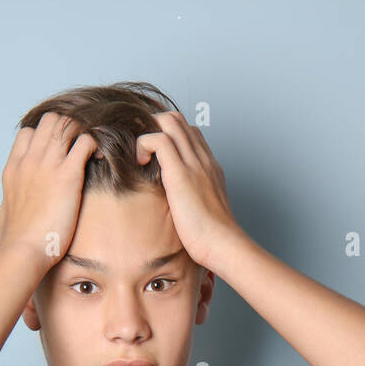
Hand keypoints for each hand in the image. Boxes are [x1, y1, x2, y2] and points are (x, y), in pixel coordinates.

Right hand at [0, 113, 99, 270]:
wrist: (23, 250)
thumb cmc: (12, 243)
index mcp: (14, 168)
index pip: (29, 133)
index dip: (46, 136)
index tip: (59, 152)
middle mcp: (29, 160)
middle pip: (50, 121)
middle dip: (68, 128)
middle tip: (80, 147)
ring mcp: (47, 164)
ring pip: (68, 124)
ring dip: (83, 133)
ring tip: (92, 151)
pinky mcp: (68, 175)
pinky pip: (85, 142)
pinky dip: (95, 145)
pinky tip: (99, 159)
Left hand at [135, 111, 241, 268]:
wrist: (223, 245)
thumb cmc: (212, 239)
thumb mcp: (203, 214)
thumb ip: (192, 202)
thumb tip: (178, 210)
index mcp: (209, 168)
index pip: (189, 133)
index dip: (168, 136)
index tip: (154, 156)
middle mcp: (203, 159)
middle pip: (178, 120)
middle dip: (154, 127)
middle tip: (142, 151)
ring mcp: (193, 163)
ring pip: (169, 121)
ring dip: (148, 131)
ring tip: (140, 156)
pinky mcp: (181, 173)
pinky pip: (158, 139)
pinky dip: (144, 143)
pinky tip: (141, 163)